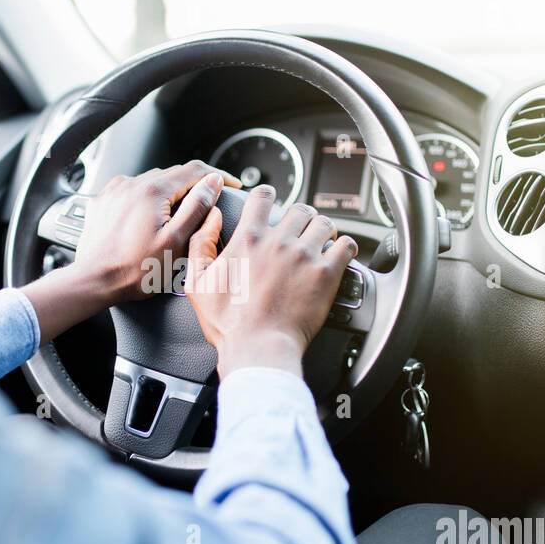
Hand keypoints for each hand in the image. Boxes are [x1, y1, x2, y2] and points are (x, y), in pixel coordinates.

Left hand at [21, 161, 239, 344]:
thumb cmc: (134, 269)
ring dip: (168, 192)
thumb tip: (212, 183)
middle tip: (206, 203)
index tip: (231, 184)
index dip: (217, 175)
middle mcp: (132, 185)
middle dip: (193, 186)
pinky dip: (144, 197)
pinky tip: (148, 215)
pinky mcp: (103, 202)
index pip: (195, 170)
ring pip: (151, 181)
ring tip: (175, 215)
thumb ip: (197, 207)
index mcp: (153, 191)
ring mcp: (115, 192)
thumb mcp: (176, 241)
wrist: (95, 281)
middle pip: (173, 174)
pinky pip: (130, 190)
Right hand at [185, 185, 358, 377]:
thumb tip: (212, 218)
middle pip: (299, 209)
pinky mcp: (326, 273)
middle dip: (301, 217)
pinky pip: (347, 246)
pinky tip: (340, 254)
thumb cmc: (229, 324)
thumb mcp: (197, 283)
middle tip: (301, 230)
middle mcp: (278, 241)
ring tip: (322, 241)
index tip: (272, 202)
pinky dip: (345, 247)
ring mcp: (305, 255)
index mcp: (249, 239)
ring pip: (325, 223)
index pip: (262, 196)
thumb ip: (201, 245)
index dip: (268, 195)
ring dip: (324, 230)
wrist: (258, 348)